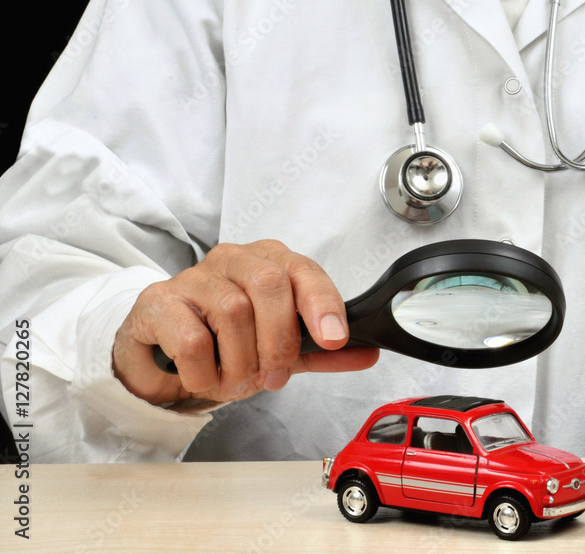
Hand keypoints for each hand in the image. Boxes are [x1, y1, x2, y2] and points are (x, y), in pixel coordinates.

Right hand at [113, 240, 378, 404]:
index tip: (334, 339)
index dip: (322, 303)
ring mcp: (193, 277)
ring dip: (242, 362)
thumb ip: (322, 351)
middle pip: (268, 283)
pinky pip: (192, 338)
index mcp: (270, 262)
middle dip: (279, 339)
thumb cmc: (228, 342)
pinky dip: (206, 372)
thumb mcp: (282, 348)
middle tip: (275, 376)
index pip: (303, 270)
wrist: (163, 353)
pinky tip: (206, 378)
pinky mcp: (158, 301)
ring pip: (232, 311)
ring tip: (238, 381)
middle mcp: (233, 260)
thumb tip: (368, 352)